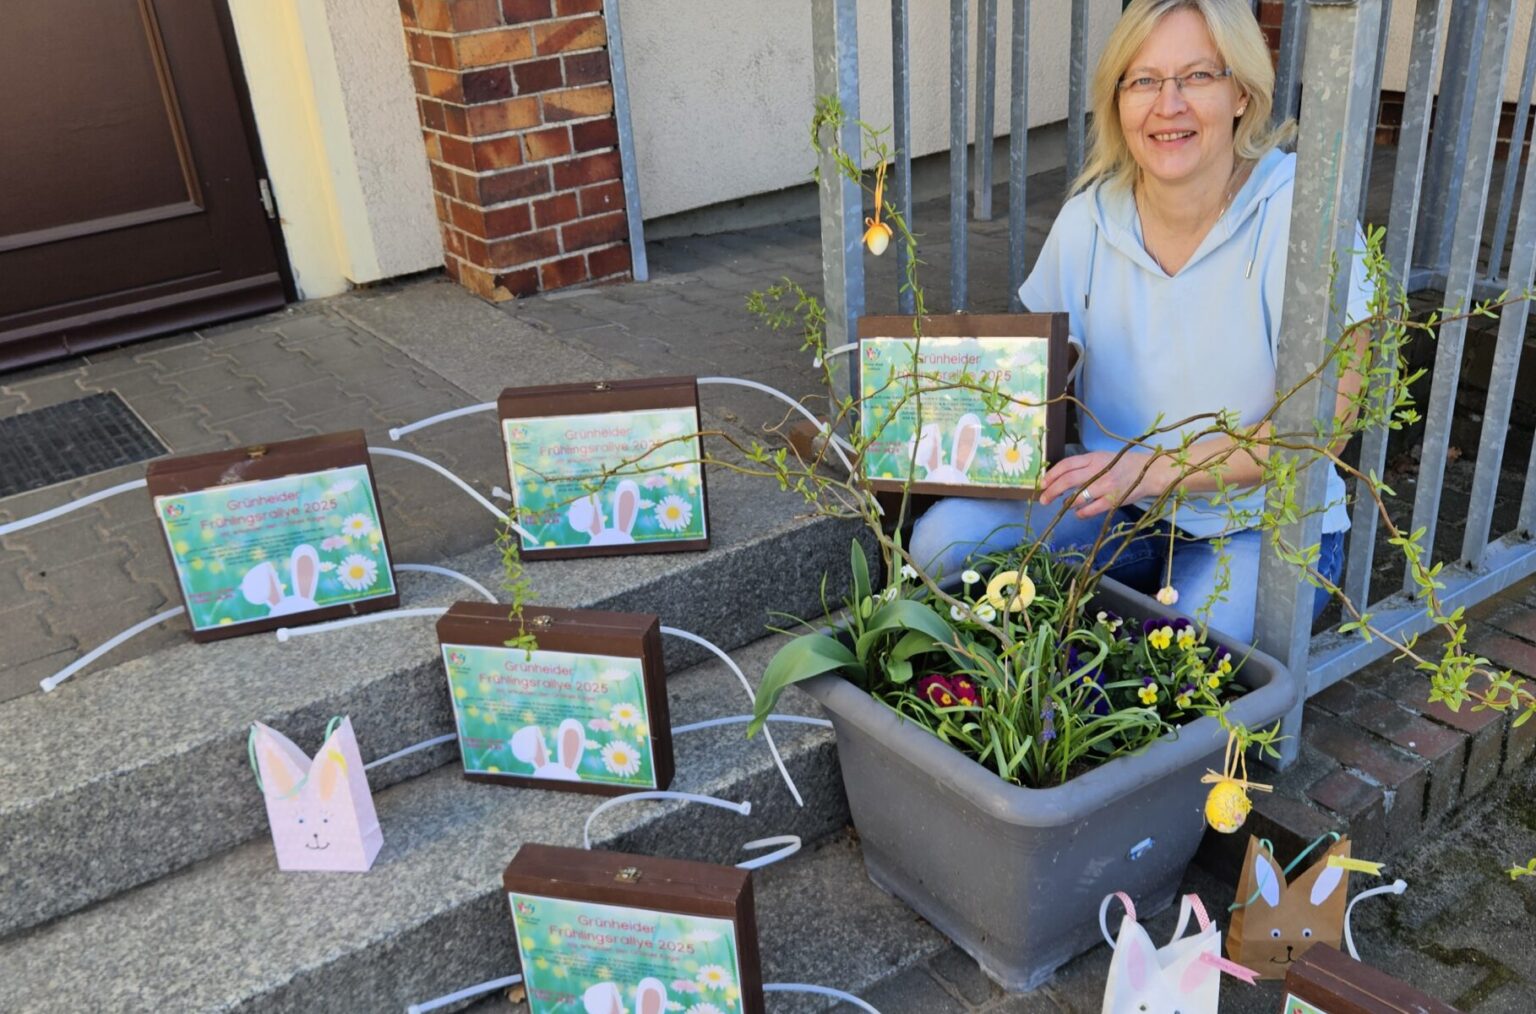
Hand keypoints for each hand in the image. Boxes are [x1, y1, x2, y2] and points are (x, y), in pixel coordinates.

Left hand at [1037, 450, 1168, 518]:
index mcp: (1094, 458)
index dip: (1051, 474)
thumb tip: (1061, 477)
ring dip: (1067, 503)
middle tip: (1043, 500)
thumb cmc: (1122, 465)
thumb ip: (1084, 465)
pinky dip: (1081, 513)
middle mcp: (1098, 470)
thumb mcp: (1102, 458)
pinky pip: (1091, 509)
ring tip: (1065, 504)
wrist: (1149, 472)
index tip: (1042, 484)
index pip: (1066, 465)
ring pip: (1078, 497)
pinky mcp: (1113, 500)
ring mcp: (1106, 486)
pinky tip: (1078, 513)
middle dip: (1051, 491)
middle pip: (1068, 481)